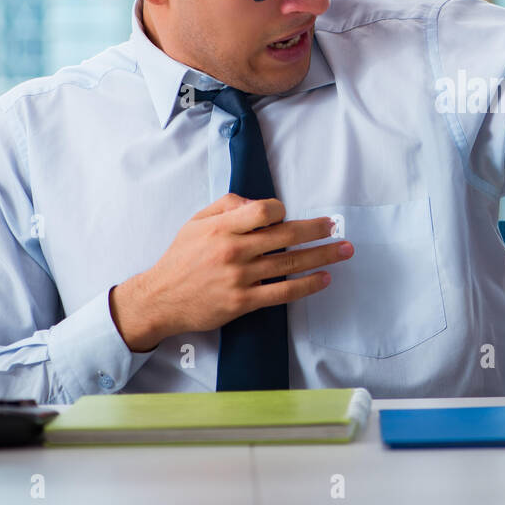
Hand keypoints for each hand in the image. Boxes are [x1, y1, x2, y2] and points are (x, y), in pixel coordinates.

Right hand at [109, 193, 352, 351]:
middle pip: (286, 235)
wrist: (161, 299)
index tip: (287, 215)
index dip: (281, 210)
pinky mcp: (243, 302)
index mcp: (223, 227)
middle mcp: (233, 251)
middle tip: (335, 228)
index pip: (264, 210)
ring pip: (290, 263)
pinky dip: (307, 286)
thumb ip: (226, 206)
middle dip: (317, 230)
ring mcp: (240, 278)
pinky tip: (323, 279)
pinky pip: (283, 293)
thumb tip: (258, 203)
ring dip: (322, 256)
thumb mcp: (196, 222)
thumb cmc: (181, 258)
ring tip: (343, 251)